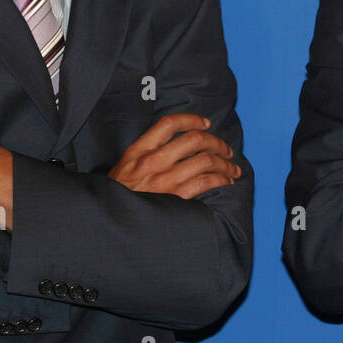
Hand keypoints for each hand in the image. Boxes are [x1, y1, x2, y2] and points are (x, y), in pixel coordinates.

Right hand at [108, 113, 240, 199]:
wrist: (110, 222)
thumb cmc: (118, 196)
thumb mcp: (124, 168)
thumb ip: (146, 153)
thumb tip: (176, 142)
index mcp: (138, 151)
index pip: (169, 124)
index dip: (192, 119)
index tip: (206, 124)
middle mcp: (152, 163)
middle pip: (194, 140)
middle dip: (216, 142)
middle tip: (226, 149)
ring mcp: (164, 181)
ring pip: (206, 161)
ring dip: (225, 163)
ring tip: (232, 168)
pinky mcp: (175, 199)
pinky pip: (206, 183)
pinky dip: (221, 179)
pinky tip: (226, 181)